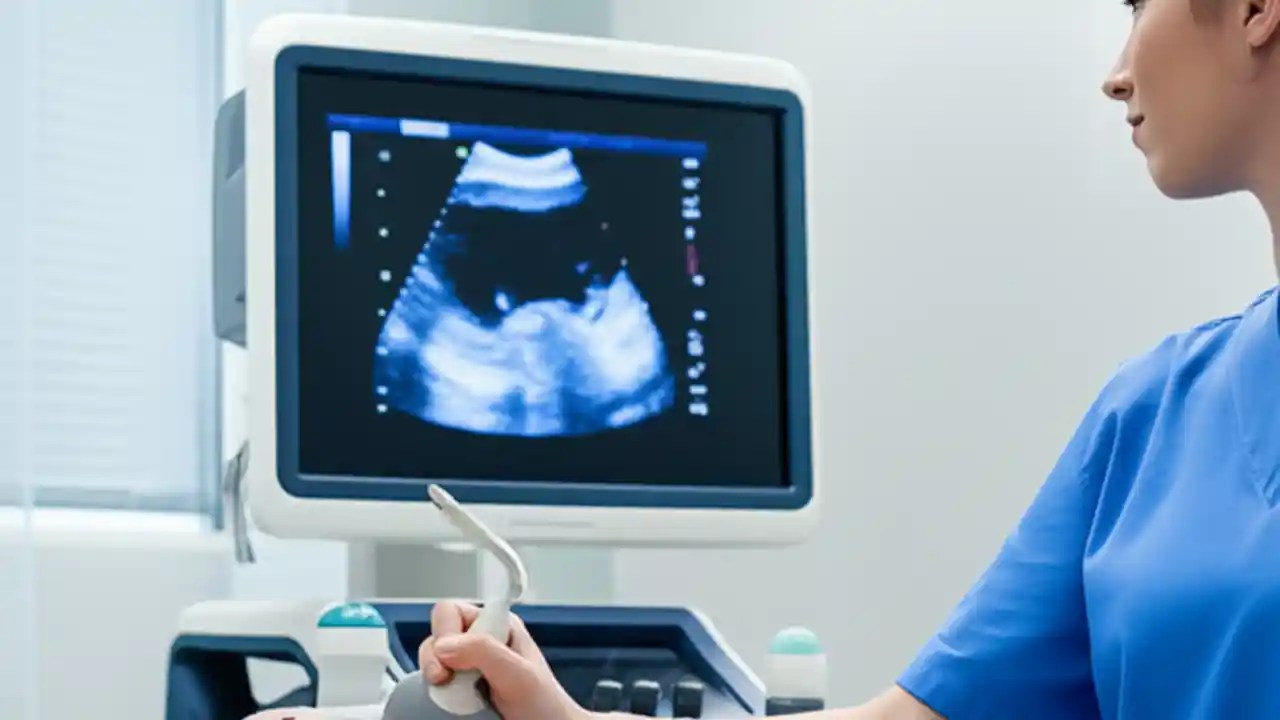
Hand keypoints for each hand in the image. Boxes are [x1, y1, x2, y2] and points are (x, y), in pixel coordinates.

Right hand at [419, 600, 588, 719]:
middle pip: (435, 639)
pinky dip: (437, 697)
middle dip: (435, 661)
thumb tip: (444, 645)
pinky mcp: (458, 693)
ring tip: (461, 699)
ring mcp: (466, 669)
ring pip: (432, 664)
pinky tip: (454, 705)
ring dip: (438, 682)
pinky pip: (434, 688)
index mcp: (495, 626)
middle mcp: (478, 643)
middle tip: (448, 682)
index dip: (445, 632)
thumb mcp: (519, 674)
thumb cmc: (546, 705)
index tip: (450, 659)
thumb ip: (484, 651)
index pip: (450, 611)